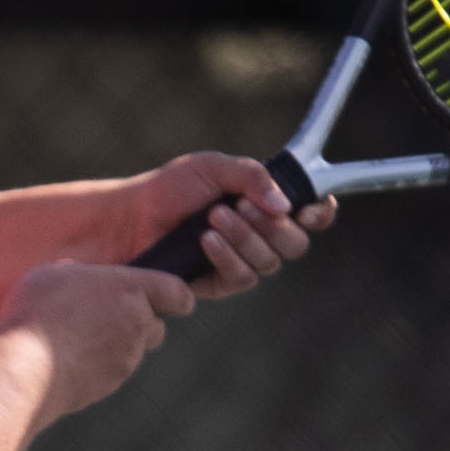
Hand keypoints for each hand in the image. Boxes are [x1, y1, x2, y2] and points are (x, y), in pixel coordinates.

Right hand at [0, 260, 195, 421]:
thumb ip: (79, 275)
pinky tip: (66, 361)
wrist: (26, 367)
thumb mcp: (53, 275)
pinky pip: (111, 372)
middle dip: (139, 324)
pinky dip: (96, 367)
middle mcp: (136, 324)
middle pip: (155, 326)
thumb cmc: (37, 313)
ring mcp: (126, 359)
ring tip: (75, 340)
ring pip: (132, 351)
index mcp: (129, 289)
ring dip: (113, 346)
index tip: (177, 301)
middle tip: (105, 319)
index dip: (178, 298)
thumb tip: (80, 277)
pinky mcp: (110, 385)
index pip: (176, 293)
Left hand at [128, 152, 337, 293]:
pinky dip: (228, 257)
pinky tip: (206, 242)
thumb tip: (283, 204)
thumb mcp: (211, 168)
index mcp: (264, 202)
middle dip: (273, 226)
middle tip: (242, 207)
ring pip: (270, 261)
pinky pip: (242, 278)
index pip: (310, 212)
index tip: (310, 210)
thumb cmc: (169, 189)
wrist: (129, 219)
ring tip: (213, 218)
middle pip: (296, 243)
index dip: (319, 213)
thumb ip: (251, 176)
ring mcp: (241, 260)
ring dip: (245, 238)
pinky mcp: (220, 282)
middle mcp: (259, 233)